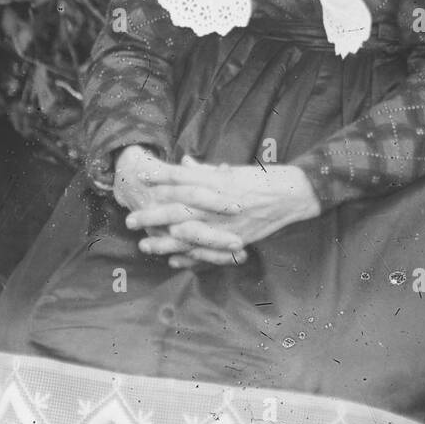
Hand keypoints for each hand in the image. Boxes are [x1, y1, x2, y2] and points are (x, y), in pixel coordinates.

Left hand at [123, 155, 320, 267]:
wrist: (294, 195)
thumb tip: (184, 162)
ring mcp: (228, 225)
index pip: (184, 179)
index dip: (161, 177)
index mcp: (220, 183)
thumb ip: (206, 171)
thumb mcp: (234, 171)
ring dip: (164, 242)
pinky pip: (208, 252)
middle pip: (179, 210)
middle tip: (130, 219)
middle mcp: (220, 205)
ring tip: (144, 245)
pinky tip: (173, 261)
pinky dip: (190, 258)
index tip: (141, 177)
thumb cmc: (264, 179)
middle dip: (153, 215)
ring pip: (189, 236)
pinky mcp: (236, 240)